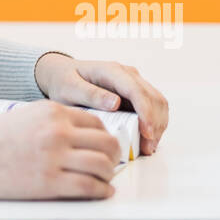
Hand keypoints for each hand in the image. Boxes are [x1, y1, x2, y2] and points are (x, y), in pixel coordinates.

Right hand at [0, 101, 120, 199]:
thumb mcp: (25, 116)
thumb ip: (53, 122)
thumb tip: (80, 137)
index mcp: (51, 111)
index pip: (96, 122)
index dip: (104, 136)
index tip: (104, 147)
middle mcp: (57, 131)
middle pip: (106, 142)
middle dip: (113, 154)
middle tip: (111, 163)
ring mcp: (55, 157)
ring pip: (103, 164)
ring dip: (109, 174)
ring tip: (105, 180)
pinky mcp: (50, 182)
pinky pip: (90, 187)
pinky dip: (102, 192)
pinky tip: (101, 192)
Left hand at [34, 53, 167, 155]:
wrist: (61, 73)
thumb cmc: (63, 80)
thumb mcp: (70, 88)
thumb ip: (91, 94)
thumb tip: (115, 103)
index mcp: (112, 71)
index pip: (137, 91)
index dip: (146, 113)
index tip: (146, 134)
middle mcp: (128, 74)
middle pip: (153, 97)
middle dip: (155, 124)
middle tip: (147, 148)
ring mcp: (133, 83)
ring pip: (158, 103)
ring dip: (158, 126)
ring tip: (148, 147)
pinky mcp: (134, 93)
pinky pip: (152, 107)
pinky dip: (154, 124)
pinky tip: (146, 140)